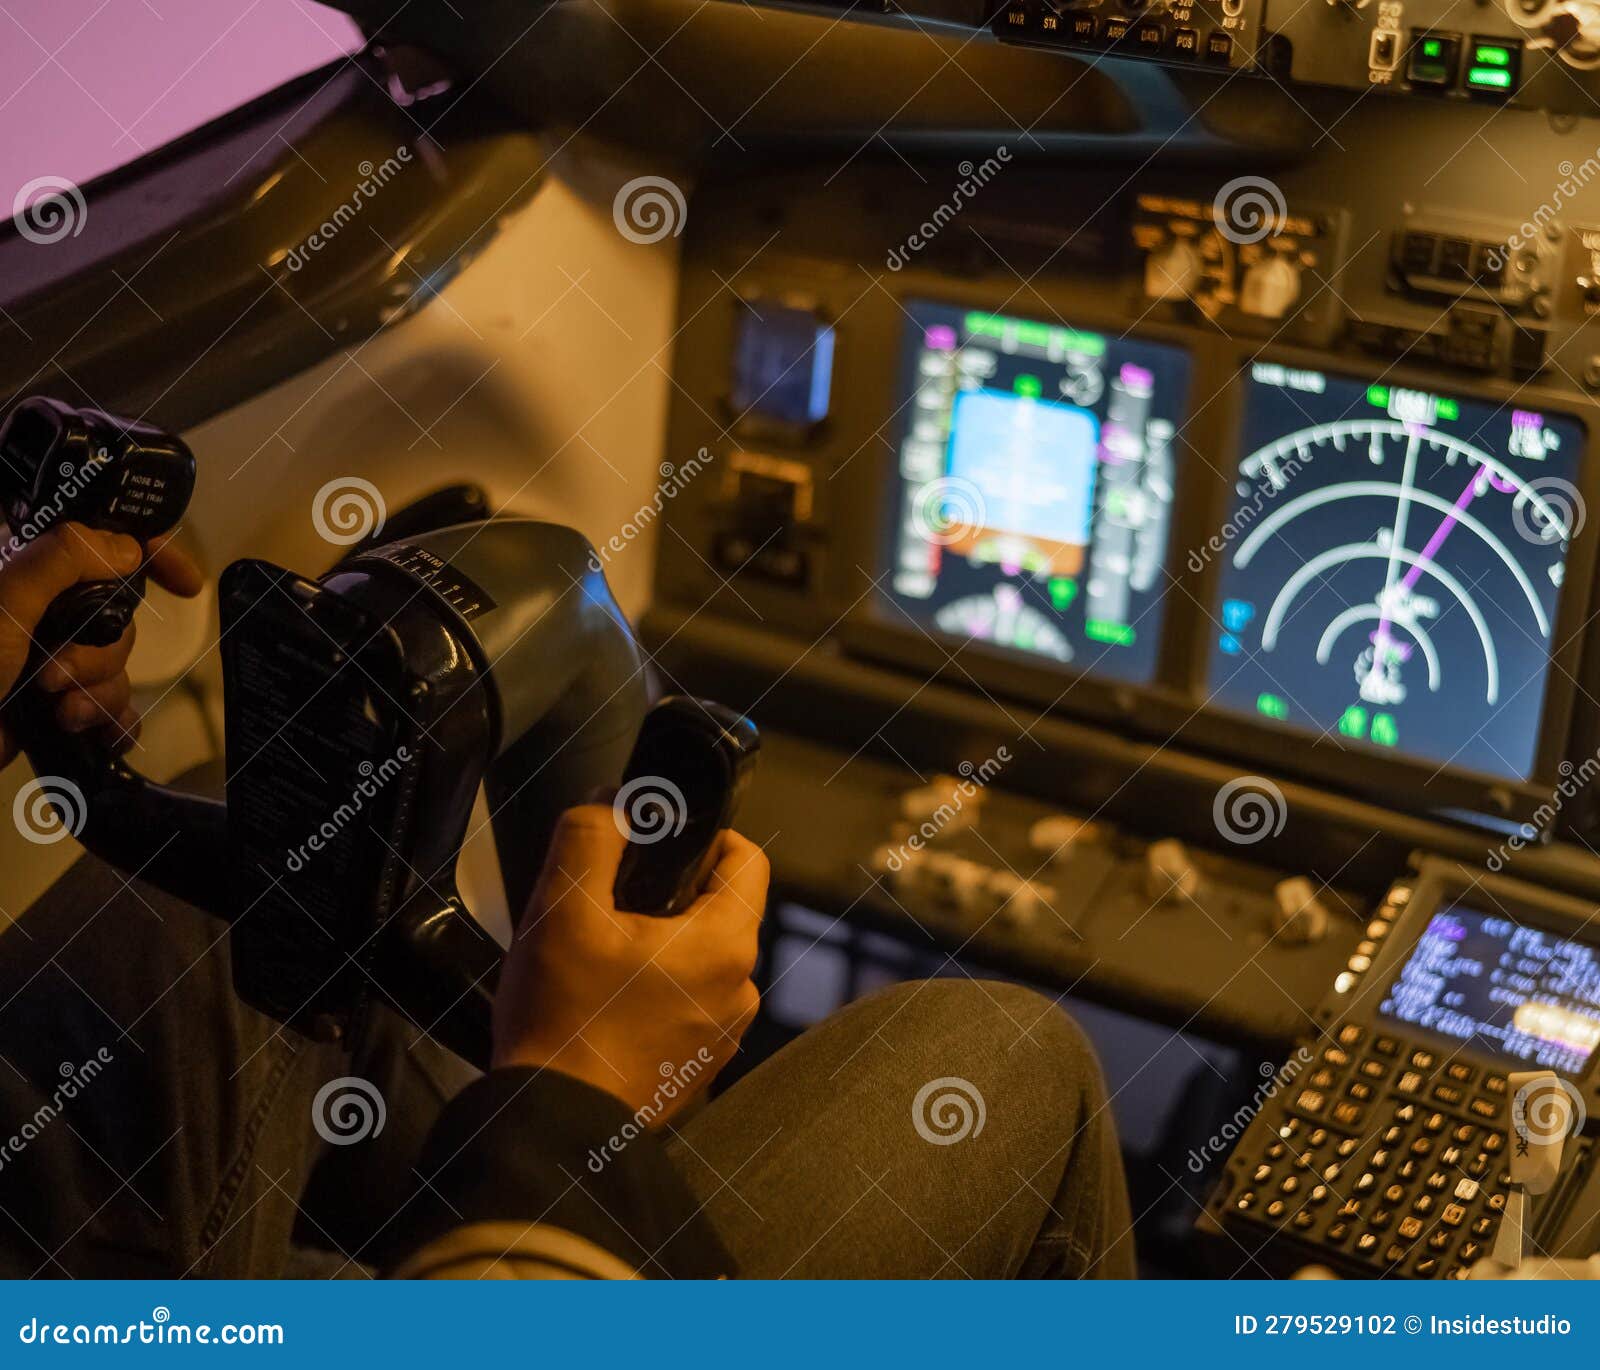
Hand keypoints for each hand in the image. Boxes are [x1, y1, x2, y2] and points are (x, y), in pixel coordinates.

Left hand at [0, 523, 203, 768]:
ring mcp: (51, 658)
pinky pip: (113, 708)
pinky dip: (110, 723)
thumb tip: (127, 545)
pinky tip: (88, 732)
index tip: (185, 583)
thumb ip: (66, 559)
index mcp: (27, 573)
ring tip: (56, 710)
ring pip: (117, 665)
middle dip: (100, 653)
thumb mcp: (3, 602)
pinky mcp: (56, 703)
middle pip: (121, 617)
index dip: (151, 556)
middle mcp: (42, 611)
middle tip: (54, 672)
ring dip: (96, 692)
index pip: (103, 545)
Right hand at [492, 804, 768, 1122]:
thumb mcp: (563, 907)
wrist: (552, 1125)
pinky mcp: (697, 1064)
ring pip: (700, 957)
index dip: (706, 835)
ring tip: (600, 959)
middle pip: (720, 908)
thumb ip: (590, 835)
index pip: (747, 857)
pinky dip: (655, 992)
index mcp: (726, 944)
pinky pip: (687, 1003)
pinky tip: (604, 1003)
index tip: (657, 842)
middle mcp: (740, 990)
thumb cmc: (561, 1024)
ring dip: (659, 947)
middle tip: (608, 903)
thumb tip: (610, 802)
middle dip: (668, 895)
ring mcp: (722, 1033)